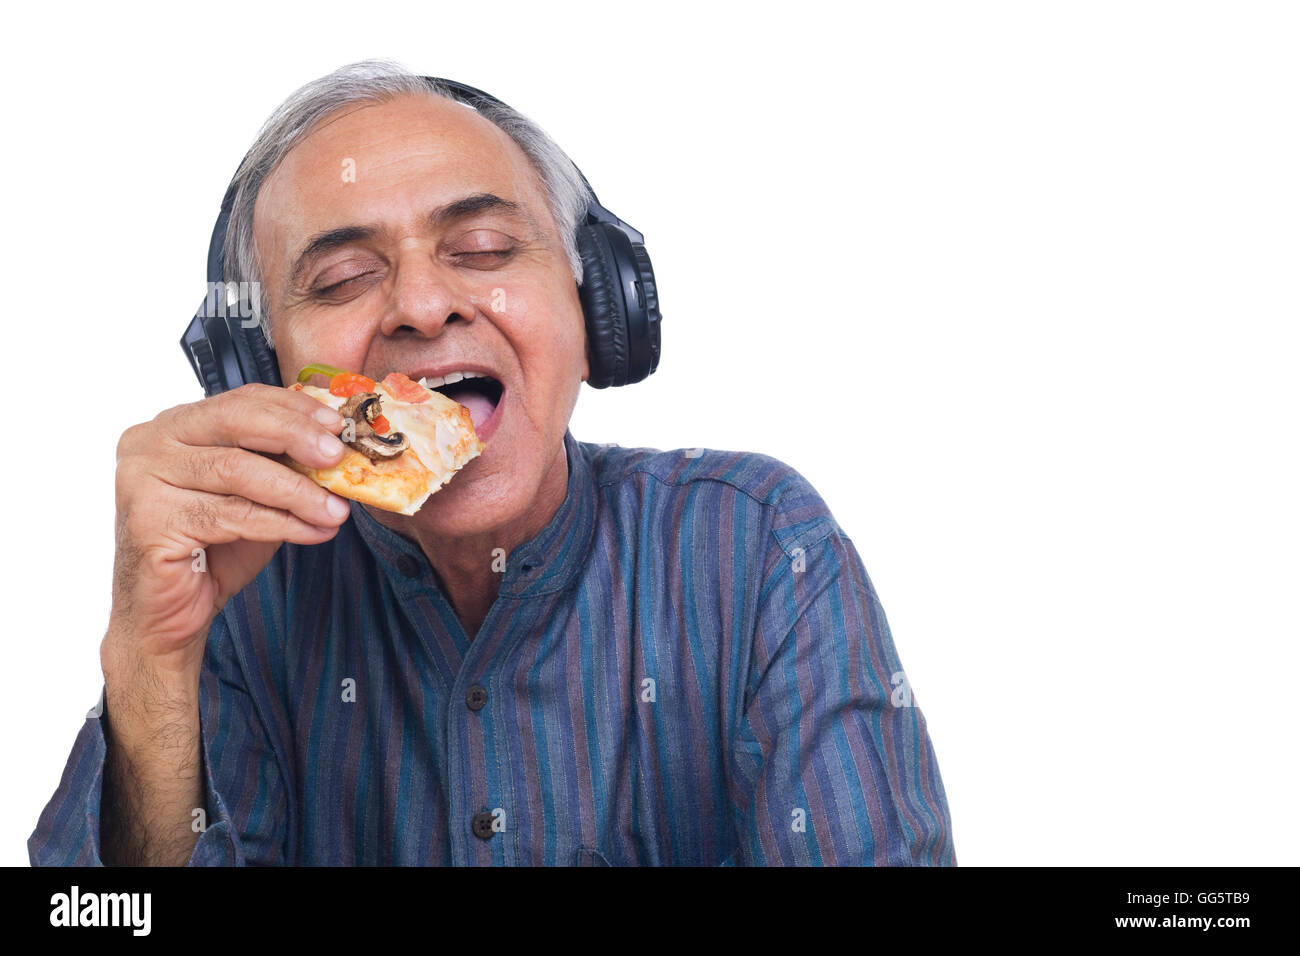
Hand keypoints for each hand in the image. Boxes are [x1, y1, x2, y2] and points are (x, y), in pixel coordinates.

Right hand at [106, 382, 349, 669]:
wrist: (171, 613)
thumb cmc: (213, 549)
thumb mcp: (255, 495)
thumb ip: (281, 464)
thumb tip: (338, 443)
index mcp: (174, 424)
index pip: (240, 400)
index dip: (293, 408)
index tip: (337, 424)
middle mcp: (149, 442)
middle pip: (234, 422)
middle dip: (295, 436)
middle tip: (337, 457)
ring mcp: (141, 480)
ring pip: (236, 471)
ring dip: (297, 491)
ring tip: (336, 510)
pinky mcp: (149, 521)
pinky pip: (230, 515)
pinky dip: (281, 524)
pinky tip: (313, 532)